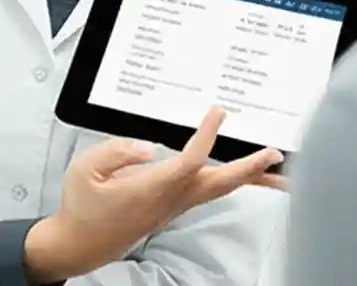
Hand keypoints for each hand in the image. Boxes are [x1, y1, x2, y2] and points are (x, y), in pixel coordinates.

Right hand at [24, 107, 284, 282]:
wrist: (80, 244)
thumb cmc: (81, 206)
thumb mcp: (83, 171)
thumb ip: (114, 152)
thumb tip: (147, 145)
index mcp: (150, 188)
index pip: (189, 160)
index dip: (207, 135)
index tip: (218, 112)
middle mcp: (169, 199)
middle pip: (220, 183)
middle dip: (250, 168)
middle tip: (275, 154)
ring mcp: (173, 206)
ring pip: (218, 190)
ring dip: (248, 177)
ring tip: (275, 168)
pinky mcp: (171, 208)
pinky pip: (208, 192)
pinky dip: (229, 180)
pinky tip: (239, 174)